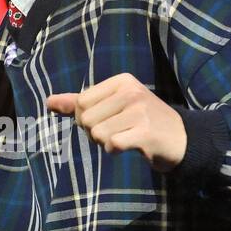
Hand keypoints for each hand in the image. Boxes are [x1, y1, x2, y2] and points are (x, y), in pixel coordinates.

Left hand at [45, 73, 187, 170]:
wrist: (182, 137)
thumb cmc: (142, 120)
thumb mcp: (112, 105)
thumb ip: (78, 103)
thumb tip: (48, 102)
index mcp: (122, 81)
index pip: (81, 102)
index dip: (86, 118)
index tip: (108, 120)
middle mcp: (130, 92)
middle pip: (86, 119)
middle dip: (95, 132)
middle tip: (118, 131)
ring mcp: (139, 111)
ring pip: (97, 134)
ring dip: (106, 142)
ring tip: (125, 137)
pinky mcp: (145, 132)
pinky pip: (112, 144)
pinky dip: (115, 150)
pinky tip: (130, 146)